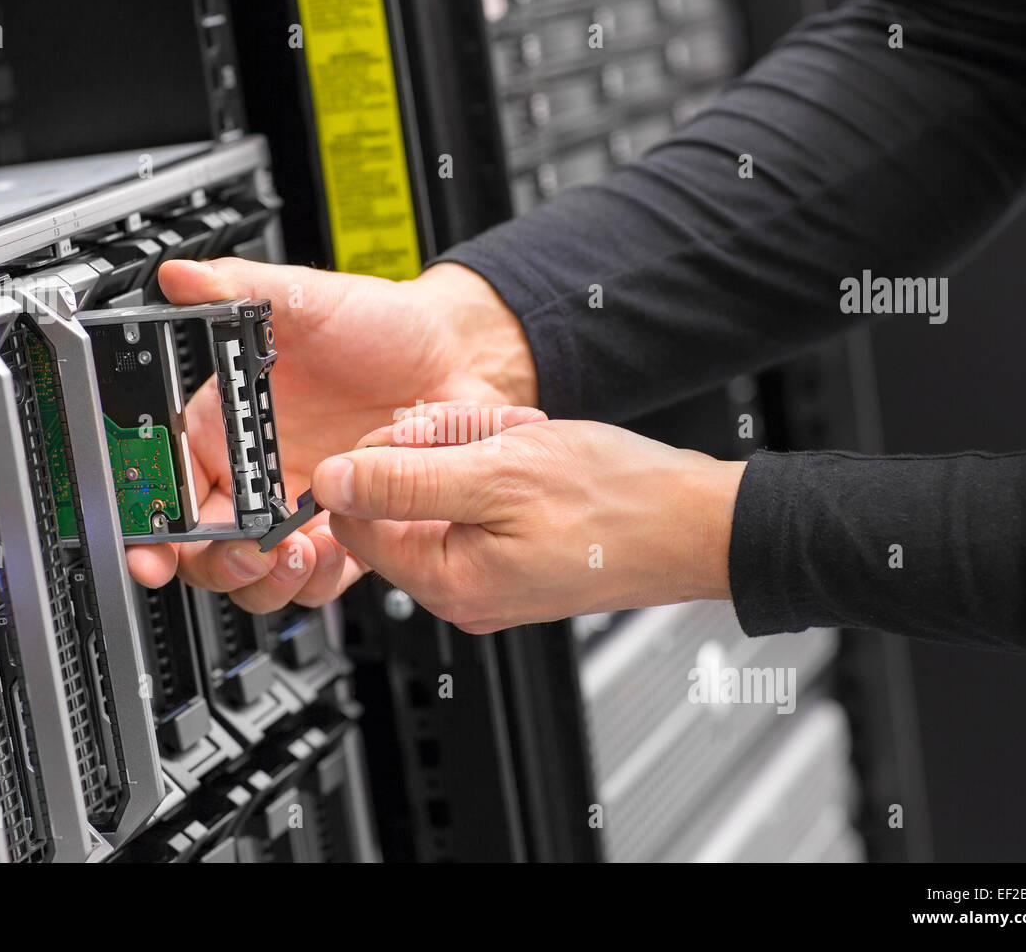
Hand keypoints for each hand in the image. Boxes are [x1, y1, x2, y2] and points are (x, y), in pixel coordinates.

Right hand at [125, 258, 537, 611]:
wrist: (459, 357)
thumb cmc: (383, 327)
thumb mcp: (307, 302)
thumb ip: (240, 290)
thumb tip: (181, 277)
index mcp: (227, 426)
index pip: (169, 485)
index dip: (148, 522)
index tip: (149, 545)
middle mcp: (257, 475)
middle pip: (202, 547)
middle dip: (209, 562)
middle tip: (238, 550)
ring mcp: (302, 509)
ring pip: (256, 576)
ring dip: (261, 579)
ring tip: (289, 553)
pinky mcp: (350, 533)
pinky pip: (318, 580)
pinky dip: (316, 581)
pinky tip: (333, 551)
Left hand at [312, 406, 746, 632]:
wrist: (696, 524)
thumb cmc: (616, 503)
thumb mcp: (496, 473)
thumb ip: (403, 481)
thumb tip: (330, 483)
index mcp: (445, 582)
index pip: (353, 520)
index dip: (376, 462)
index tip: (420, 432)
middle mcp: (460, 593)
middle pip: (397, 507)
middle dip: (435, 453)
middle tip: (483, 434)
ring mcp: (489, 582)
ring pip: (440, 499)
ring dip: (472, 454)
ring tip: (520, 441)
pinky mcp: (515, 564)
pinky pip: (478, 508)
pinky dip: (498, 471)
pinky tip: (532, 455)